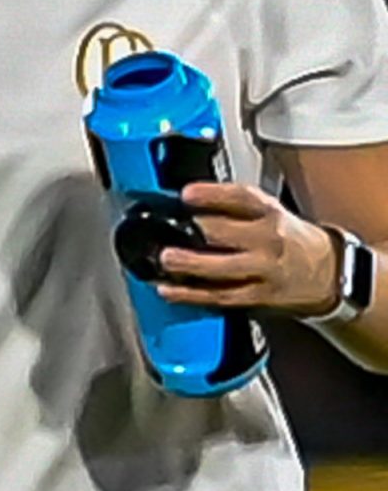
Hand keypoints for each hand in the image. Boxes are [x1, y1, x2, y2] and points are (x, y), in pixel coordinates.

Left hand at [154, 182, 339, 317]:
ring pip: (223, 269)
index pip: (241, 198)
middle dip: (193, 231)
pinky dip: (192, 295)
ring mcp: (264, 270)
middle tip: (164, 231)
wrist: (328, 272)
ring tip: (166, 260)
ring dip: (190, 265)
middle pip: (226, 233)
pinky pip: (221, 296)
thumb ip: (231, 207)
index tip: (186, 194)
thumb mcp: (269, 212)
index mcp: (269, 213)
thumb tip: (184, 202)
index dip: (212, 194)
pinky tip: (169, 290)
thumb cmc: (289, 238)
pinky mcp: (258, 295)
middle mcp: (268, 240)